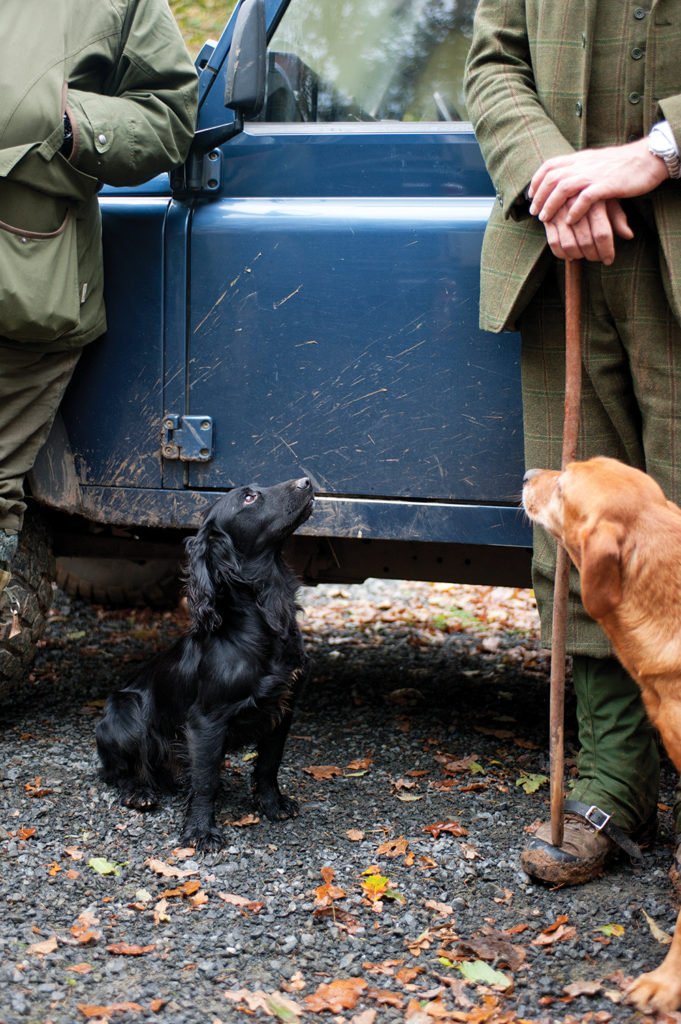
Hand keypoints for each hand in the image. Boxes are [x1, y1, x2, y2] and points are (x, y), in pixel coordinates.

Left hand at [528, 138, 668, 224]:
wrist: (647, 159)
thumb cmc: (622, 165)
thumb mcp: (596, 163)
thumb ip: (580, 171)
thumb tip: (565, 185)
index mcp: (580, 158)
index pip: (550, 165)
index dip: (536, 180)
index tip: (530, 195)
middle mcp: (584, 163)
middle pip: (552, 177)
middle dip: (539, 196)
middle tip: (534, 212)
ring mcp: (594, 174)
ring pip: (563, 187)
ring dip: (551, 204)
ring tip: (545, 219)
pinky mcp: (607, 185)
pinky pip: (585, 198)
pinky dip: (574, 210)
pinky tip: (569, 221)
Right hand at [542, 197, 632, 263]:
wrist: (570, 178)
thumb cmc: (594, 192)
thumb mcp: (608, 200)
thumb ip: (618, 218)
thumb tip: (629, 235)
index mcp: (594, 200)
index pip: (602, 233)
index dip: (606, 250)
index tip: (609, 260)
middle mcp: (576, 205)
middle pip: (586, 241)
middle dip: (593, 255)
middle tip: (597, 259)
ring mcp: (559, 211)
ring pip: (569, 244)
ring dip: (578, 256)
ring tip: (584, 256)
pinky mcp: (547, 218)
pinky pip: (553, 242)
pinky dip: (562, 253)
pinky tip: (570, 255)